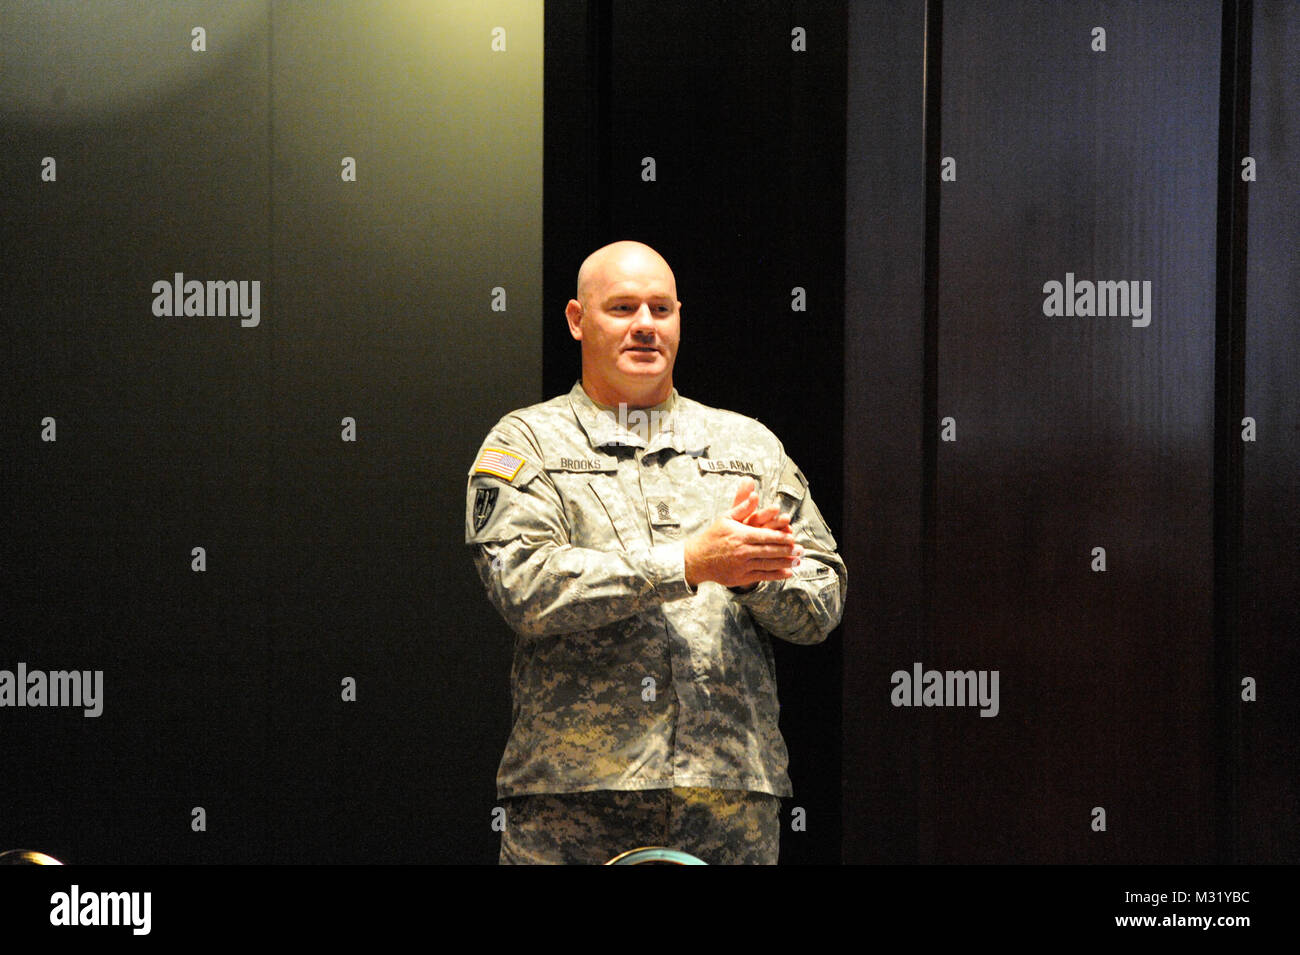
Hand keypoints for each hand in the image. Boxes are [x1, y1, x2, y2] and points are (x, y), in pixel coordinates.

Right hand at [683, 478, 802, 587]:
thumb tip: (754, 495)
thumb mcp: (725, 518)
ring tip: (797, 561)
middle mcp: (742, 551)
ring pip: (768, 564)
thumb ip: (742, 508)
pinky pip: (762, 576)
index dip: (781, 537)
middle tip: (801, 550)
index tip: (793, 537)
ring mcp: (742, 566)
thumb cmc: (712, 537)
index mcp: (740, 535)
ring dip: (785, 563)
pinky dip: (776, 575)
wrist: (697, 559)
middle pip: (769, 551)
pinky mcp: (740, 577)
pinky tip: (786, 573)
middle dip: (787, 551)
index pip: (765, 536)